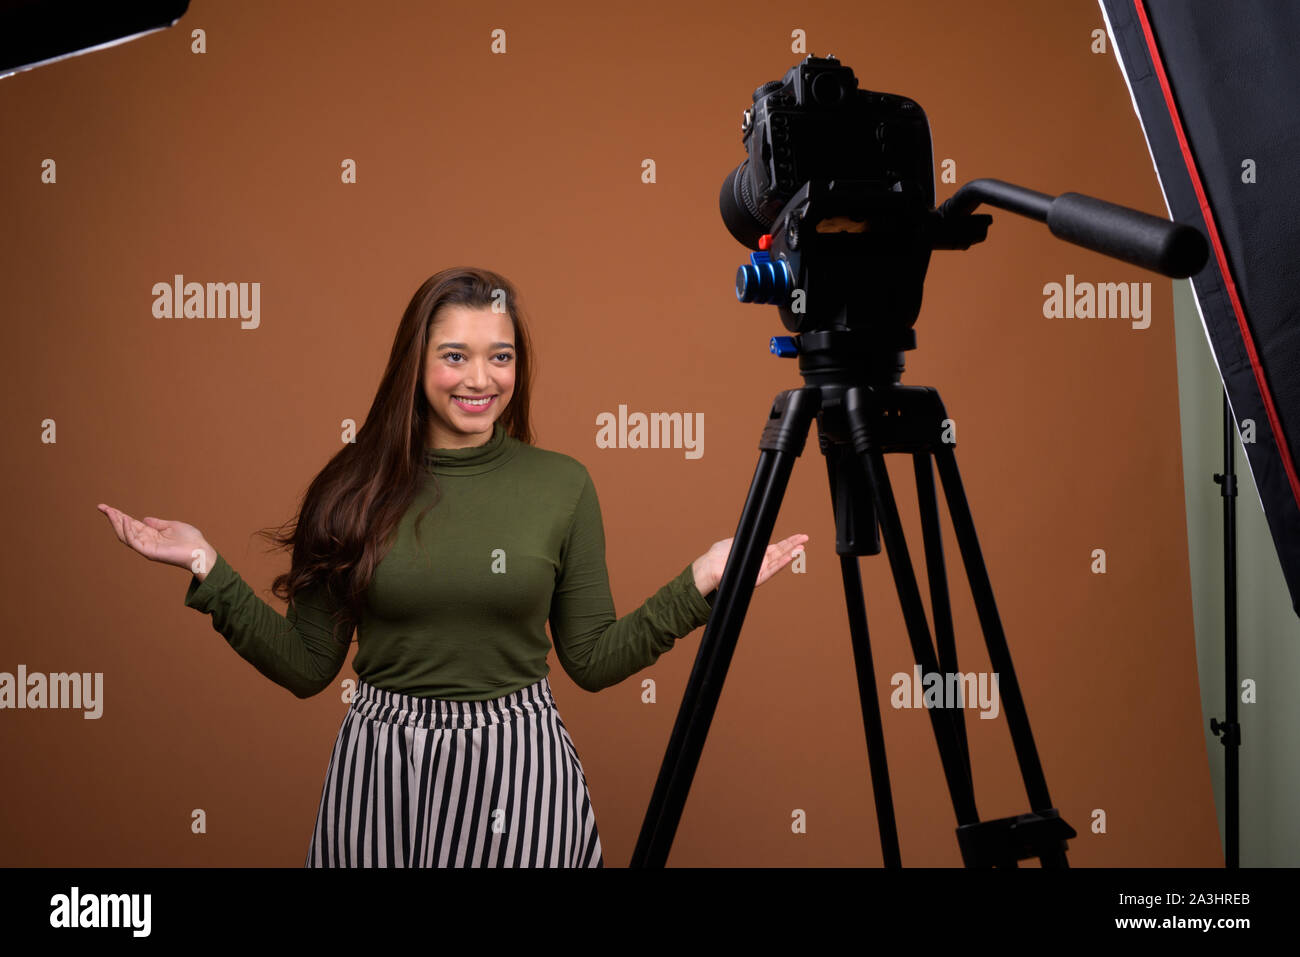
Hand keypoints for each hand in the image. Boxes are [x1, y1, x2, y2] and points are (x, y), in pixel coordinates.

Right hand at [97, 503, 213, 574]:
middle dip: (113, 518)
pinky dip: (128, 531)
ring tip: (111, 511)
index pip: (131, 524)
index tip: (106, 507)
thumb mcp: (172, 526)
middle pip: (124, 528)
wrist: (200, 550)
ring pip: (125, 535)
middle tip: (101, 507)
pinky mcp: (149, 552)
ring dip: (117, 523)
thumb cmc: (190, 539)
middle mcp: (146, 541)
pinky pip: (134, 541)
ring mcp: (146, 547)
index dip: (119, 515)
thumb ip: (157, 523)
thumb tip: (145, 519)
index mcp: (151, 534)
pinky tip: (125, 519)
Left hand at [692, 533, 808, 595]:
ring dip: (791, 555)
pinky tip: (790, 558)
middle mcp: (759, 563)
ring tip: (802, 548)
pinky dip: (781, 564)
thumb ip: (746, 539)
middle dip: (793, 546)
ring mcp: (758, 571)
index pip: (776, 547)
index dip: (788, 542)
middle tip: (805, 539)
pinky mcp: (755, 578)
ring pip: (778, 562)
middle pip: (781, 553)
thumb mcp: (733, 542)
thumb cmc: (716, 556)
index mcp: (755, 554)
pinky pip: (770, 570)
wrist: (707, 569)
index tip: (799, 537)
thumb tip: (752, 530)